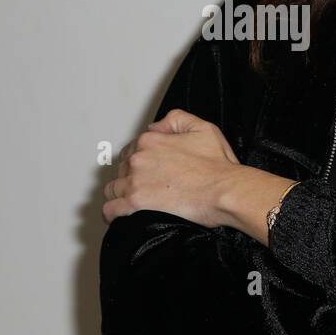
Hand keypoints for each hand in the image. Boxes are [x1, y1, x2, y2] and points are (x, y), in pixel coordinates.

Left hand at [101, 109, 240, 227]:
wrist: (225, 191)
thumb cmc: (218, 165)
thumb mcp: (202, 128)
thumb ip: (175, 119)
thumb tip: (155, 127)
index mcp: (150, 140)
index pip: (131, 149)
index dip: (138, 160)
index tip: (147, 170)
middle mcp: (138, 159)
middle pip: (121, 169)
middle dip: (129, 177)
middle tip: (144, 187)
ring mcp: (135, 182)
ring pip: (112, 189)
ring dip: (119, 194)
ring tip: (130, 202)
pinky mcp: (136, 203)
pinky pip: (110, 209)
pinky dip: (112, 212)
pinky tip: (118, 215)